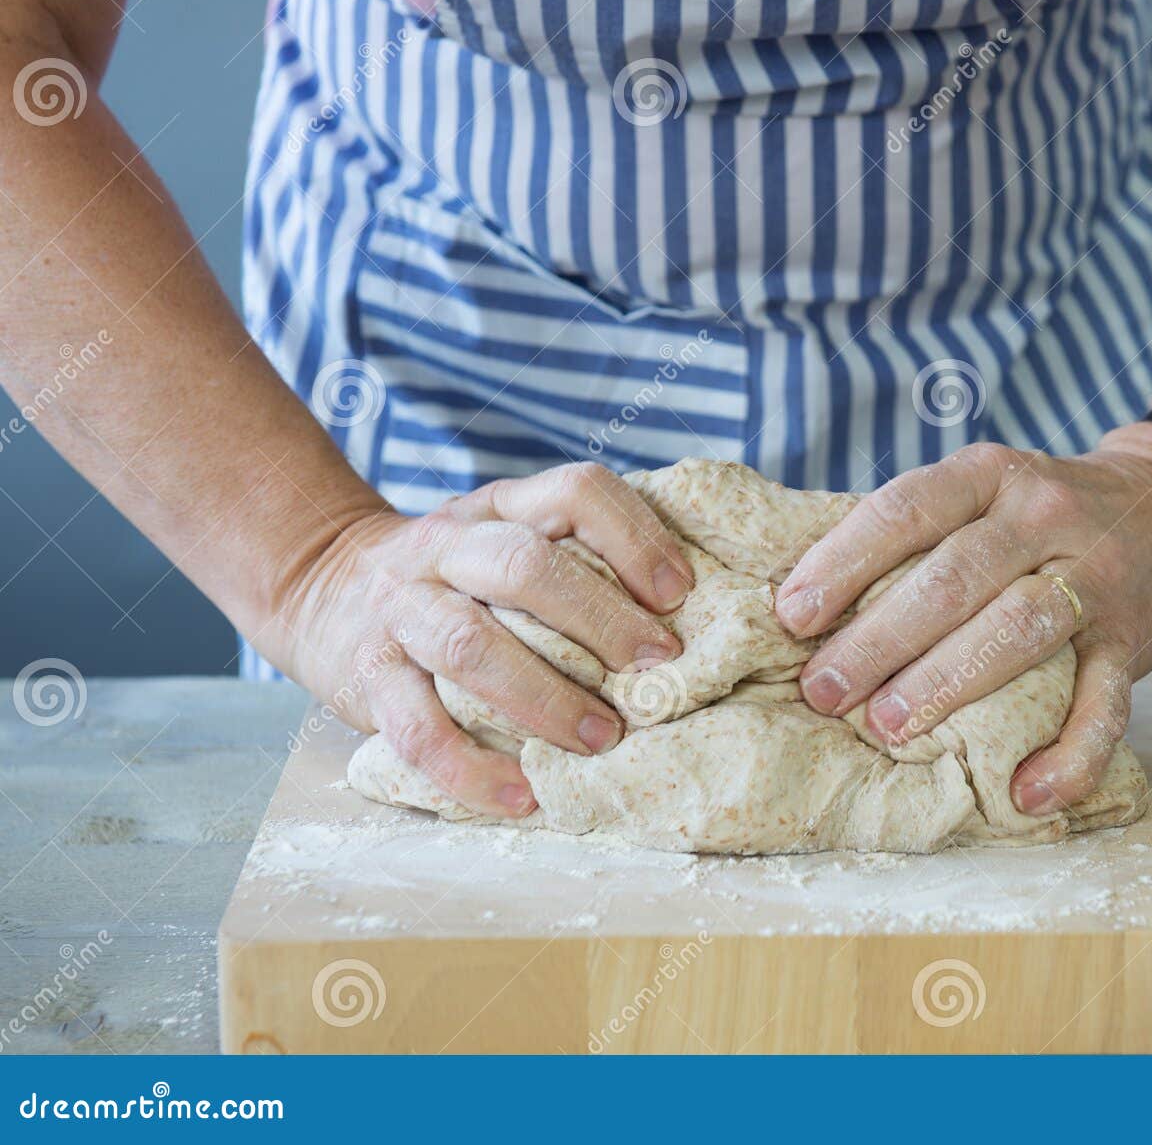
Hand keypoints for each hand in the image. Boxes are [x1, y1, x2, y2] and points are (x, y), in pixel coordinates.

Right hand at [261, 463, 694, 818]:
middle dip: (601, 620)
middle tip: (659, 668)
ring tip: (602, 739)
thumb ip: (575, 556)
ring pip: (470, 645)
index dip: (634, 536)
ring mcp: (401, 610)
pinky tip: (522, 798)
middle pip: (524, 567)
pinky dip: (471, 770)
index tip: (680, 593)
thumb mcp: (506, 537)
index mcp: (498, 509)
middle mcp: (446, 548)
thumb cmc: (456, 578)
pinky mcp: (367, 677)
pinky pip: (417, 728)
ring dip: (545, 697)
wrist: (322, 587)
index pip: (574, 492)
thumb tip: (689, 609)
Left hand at [774, 427, 1151, 814]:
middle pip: (952, 578)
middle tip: (821, 691)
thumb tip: (810, 603)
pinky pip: (1107, 703)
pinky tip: (1025, 793)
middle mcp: (1045, 516)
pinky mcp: (1135, 639)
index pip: (907, 509)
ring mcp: (1095, 578)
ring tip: (886, 727)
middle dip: (878, 639)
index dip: (843, 561)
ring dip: (946, 683)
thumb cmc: (1047, 509)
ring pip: (1017, 629)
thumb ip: (922, 532)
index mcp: (992, 473)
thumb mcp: (988, 488)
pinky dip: (1069, 755)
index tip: (792, 616)